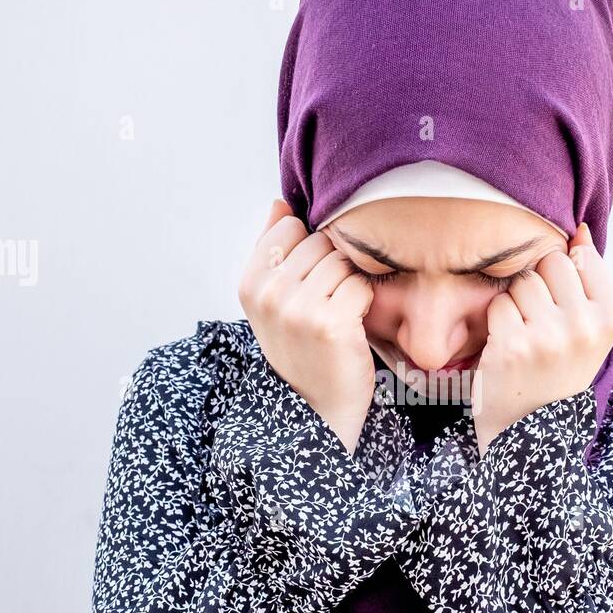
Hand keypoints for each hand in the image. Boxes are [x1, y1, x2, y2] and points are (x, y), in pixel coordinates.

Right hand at [237, 199, 376, 454]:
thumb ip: (274, 249)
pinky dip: (363, 305)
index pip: (290, 227)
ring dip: (349, 286)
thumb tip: (281, 203)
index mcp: (249, 283)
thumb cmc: (301, 350)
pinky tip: (351, 327)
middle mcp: (268, 293)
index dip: (308, 251)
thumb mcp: (274, 300)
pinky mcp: (330, 323)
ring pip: (342, 261)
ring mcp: (297, 308)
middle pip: (320, 242)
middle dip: (332, 268)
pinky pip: (361, 285)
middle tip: (326, 305)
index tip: (307, 283)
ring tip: (338, 316)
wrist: (316, 408)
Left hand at [471, 222, 612, 457]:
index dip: (565, 275)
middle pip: (550, 263)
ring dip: (516, 304)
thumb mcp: (590, 333)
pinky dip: (497, 322)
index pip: (583, 258)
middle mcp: (582, 326)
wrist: (532, 434)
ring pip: (522, 282)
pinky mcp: (511, 345)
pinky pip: (498, 304)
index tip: (562, 304)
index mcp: (609, 319)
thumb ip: (589, 282)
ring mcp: (547, 336)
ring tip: (524, 335)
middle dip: (539, 286)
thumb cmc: (560, 376)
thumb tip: (579, 232)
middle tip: (539, 322)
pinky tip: (507, 346)